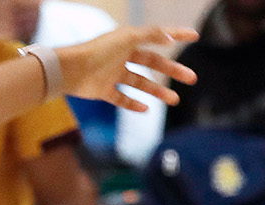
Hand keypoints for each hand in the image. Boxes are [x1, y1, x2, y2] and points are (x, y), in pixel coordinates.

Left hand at [56, 26, 199, 112]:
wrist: (71, 70)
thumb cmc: (98, 51)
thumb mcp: (128, 38)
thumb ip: (150, 35)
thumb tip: (171, 38)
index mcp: (128, 41)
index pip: (157, 37)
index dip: (176, 35)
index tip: (194, 37)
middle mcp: (121, 56)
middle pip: (153, 64)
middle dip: (173, 71)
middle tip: (192, 78)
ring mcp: (112, 74)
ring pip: (140, 83)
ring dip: (157, 92)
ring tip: (175, 100)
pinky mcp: (103, 90)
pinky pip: (121, 98)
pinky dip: (132, 104)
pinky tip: (145, 109)